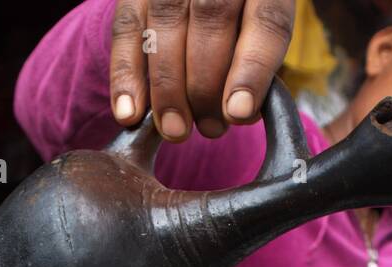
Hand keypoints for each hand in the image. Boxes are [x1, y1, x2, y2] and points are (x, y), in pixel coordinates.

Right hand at [109, 0, 296, 140]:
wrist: (203, 3)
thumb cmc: (243, 32)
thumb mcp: (262, 42)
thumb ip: (256, 69)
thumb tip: (239, 112)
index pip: (266, 22)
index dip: (251, 69)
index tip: (239, 113)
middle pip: (212, 19)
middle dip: (207, 84)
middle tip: (209, 129)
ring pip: (167, 23)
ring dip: (168, 87)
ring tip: (175, 130)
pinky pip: (126, 29)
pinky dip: (126, 75)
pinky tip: (130, 113)